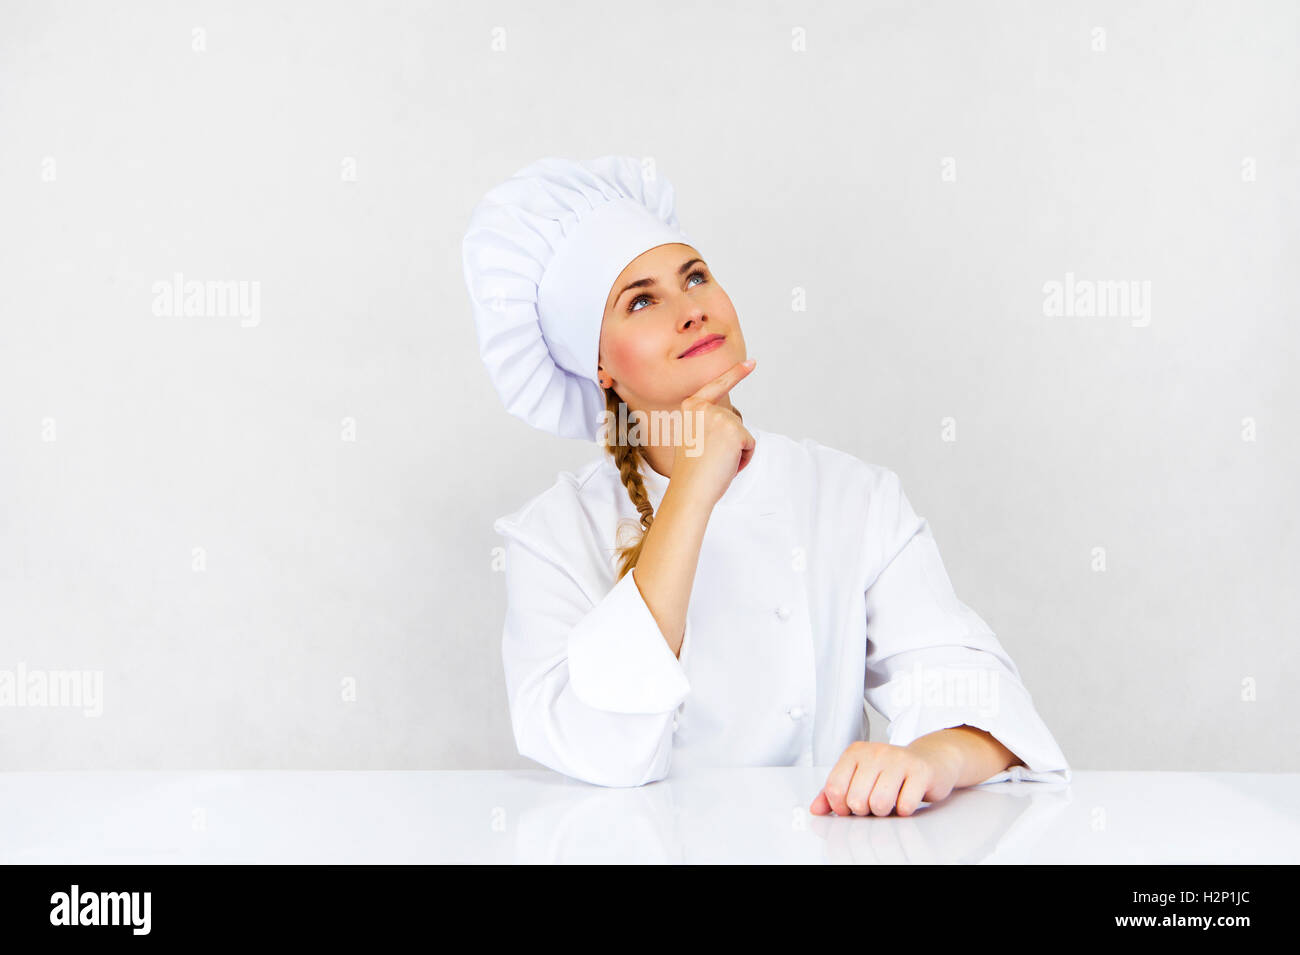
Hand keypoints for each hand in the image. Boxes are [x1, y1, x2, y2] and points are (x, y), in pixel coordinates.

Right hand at [669, 358, 755, 507]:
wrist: (689, 489)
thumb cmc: (690, 472)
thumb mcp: (693, 438)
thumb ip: (707, 425)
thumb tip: (728, 428)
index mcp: (691, 407)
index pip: (716, 386)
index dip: (735, 374)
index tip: (752, 362)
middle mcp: (704, 407)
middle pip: (732, 420)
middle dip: (729, 442)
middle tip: (709, 458)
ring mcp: (720, 417)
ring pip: (742, 433)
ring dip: (736, 452)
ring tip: (715, 463)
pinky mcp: (735, 431)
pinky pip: (750, 445)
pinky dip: (743, 459)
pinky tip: (726, 465)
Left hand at [809, 739, 961, 816]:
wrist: (930, 760)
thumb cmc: (891, 772)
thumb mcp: (859, 776)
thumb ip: (835, 792)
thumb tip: (816, 809)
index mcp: (855, 752)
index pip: (834, 788)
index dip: (840, 807)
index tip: (849, 808)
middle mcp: (875, 752)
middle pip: (856, 800)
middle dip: (865, 810)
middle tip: (874, 802)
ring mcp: (898, 760)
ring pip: (879, 804)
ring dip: (884, 812)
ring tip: (889, 801)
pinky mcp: (920, 772)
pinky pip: (904, 806)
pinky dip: (904, 810)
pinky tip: (905, 798)